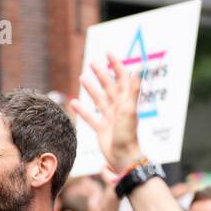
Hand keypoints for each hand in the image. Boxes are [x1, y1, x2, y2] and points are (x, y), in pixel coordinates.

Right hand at [70, 51, 144, 176]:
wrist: (123, 157)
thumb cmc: (128, 134)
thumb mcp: (130, 110)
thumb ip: (132, 90)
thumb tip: (137, 69)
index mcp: (126, 101)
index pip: (121, 78)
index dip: (116, 65)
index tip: (108, 54)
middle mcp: (118, 108)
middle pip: (109, 86)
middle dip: (101, 74)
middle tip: (92, 62)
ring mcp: (110, 118)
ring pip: (99, 99)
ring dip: (91, 88)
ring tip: (82, 77)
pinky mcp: (102, 129)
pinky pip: (90, 117)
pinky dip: (82, 110)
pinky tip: (74, 102)